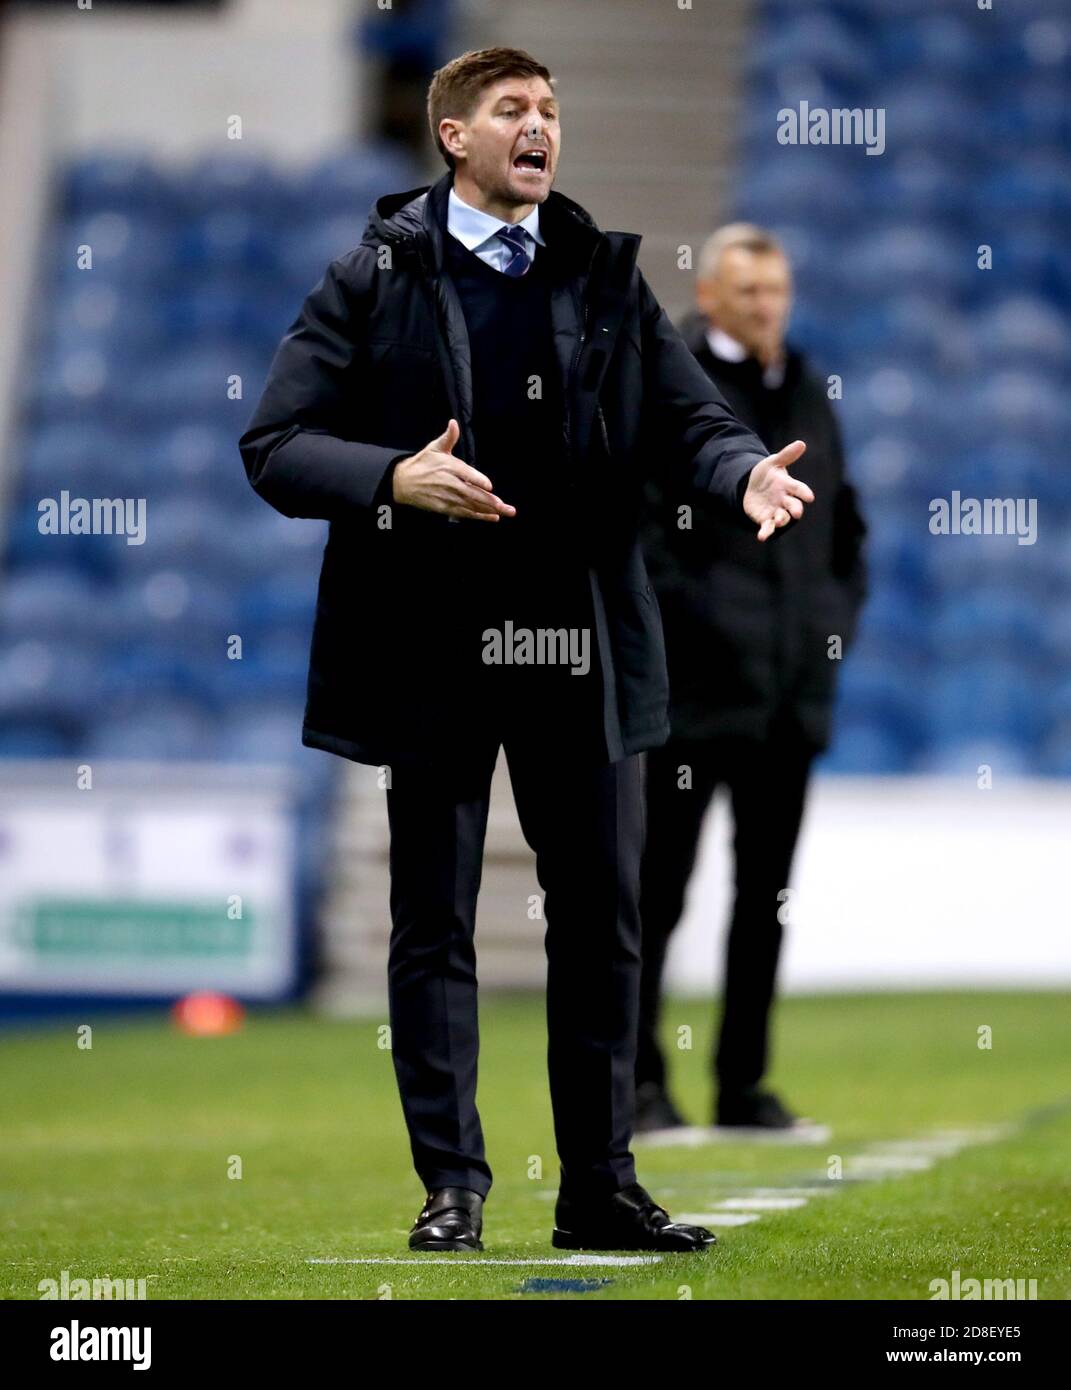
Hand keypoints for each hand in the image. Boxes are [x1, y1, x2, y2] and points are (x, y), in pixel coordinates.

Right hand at [391, 419, 515, 520]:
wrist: (403, 482)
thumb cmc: (422, 463)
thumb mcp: (434, 448)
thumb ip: (448, 437)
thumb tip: (454, 423)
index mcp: (450, 467)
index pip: (467, 474)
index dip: (479, 481)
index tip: (490, 486)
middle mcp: (450, 483)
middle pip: (473, 494)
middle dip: (491, 501)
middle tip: (507, 507)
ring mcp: (447, 497)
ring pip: (471, 505)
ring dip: (489, 510)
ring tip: (504, 512)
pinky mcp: (444, 508)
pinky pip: (464, 513)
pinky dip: (479, 516)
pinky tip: (492, 518)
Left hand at [742, 439, 813, 540]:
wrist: (752, 487)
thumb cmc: (767, 474)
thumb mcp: (773, 462)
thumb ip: (786, 455)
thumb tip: (801, 443)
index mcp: (788, 485)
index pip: (799, 489)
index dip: (804, 492)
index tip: (810, 497)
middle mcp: (785, 500)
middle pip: (793, 506)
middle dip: (795, 509)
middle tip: (797, 513)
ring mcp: (776, 511)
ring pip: (782, 518)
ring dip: (781, 520)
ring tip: (778, 522)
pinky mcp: (765, 519)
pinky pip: (767, 527)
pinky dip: (766, 533)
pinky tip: (761, 537)